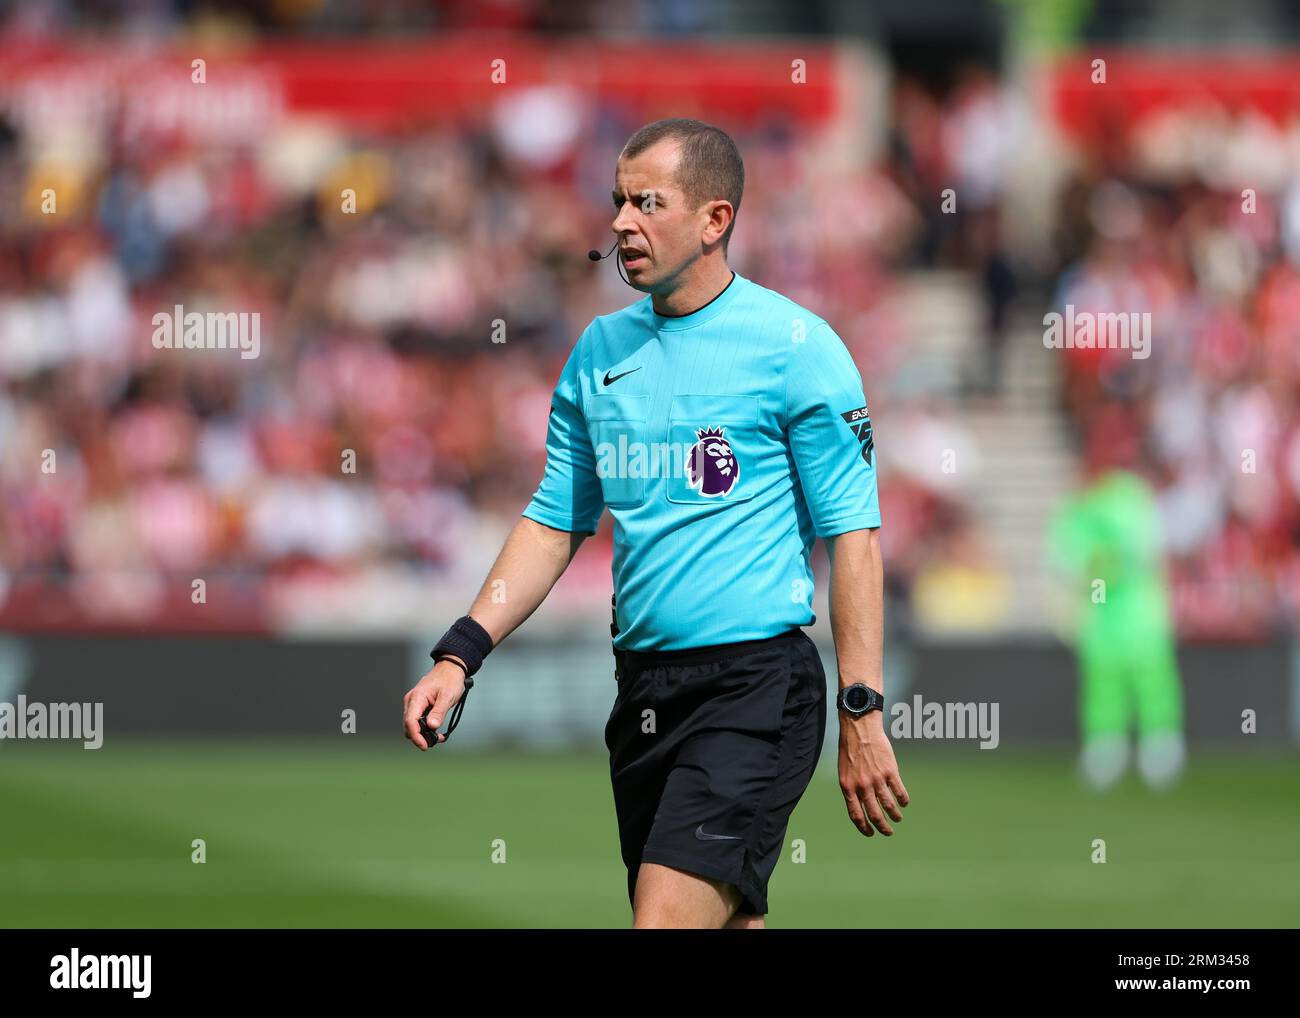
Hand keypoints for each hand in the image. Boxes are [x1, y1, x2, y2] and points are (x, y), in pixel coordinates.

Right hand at [403, 657, 467, 749]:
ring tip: (439, 737)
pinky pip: (417, 721)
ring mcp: (413, 703)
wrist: (451, 668)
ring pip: (412, 725)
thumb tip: (432, 726)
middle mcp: (411, 701)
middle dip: (420, 737)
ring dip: (422, 734)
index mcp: (417, 697)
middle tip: (436, 741)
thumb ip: (439, 712)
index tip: (425, 746)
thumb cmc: (450, 679)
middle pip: (408, 726)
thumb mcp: (447, 696)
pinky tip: (436, 731)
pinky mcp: (418, 706)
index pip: (410, 721)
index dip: (416, 736)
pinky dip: (425, 728)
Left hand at [838, 713, 908, 835]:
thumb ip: (852, 788)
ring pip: (889, 807)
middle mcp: (862, 786)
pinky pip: (899, 792)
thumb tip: (860, 805)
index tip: (871, 833)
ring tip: (897, 819)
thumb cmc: (850, 750)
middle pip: (874, 815)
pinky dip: (903, 800)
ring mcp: (877, 779)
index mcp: (848, 787)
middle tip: (888, 832)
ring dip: (895, 816)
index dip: (864, 828)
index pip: (855, 815)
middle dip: (882, 827)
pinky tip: (904, 803)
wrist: (859, 729)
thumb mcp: (844, 772)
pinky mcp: (890, 771)